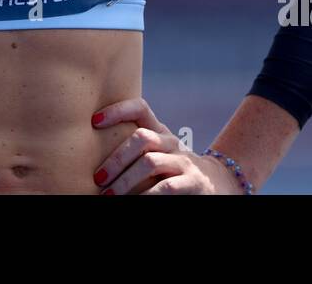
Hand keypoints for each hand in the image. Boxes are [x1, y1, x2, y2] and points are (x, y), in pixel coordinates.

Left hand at [90, 97, 246, 194]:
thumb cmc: (173, 170)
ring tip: (109, 195)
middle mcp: (171, 142)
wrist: (216, 184)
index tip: (94, 121)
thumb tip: (95, 160)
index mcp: (160, 131)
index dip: (118, 110)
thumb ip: (136, 149)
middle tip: (99, 178)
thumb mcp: (157, 153)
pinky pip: (165, 187)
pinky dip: (145, 196)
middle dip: (116, 159)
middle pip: (141, 137)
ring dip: (125, 181)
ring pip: (150, 162)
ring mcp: (183, 161)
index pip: (140, 108)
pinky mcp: (193, 182)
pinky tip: (134, 202)